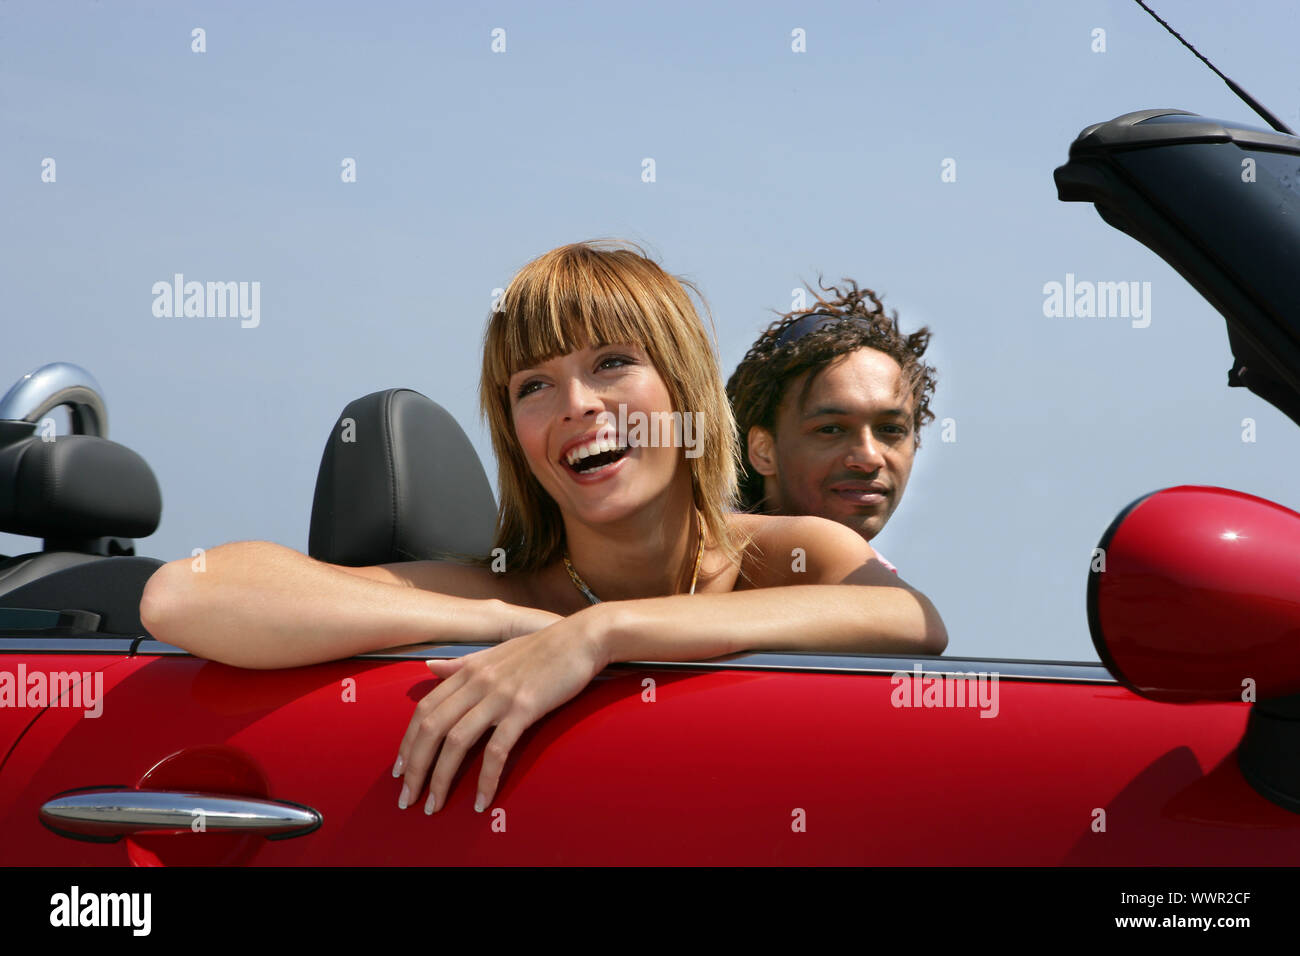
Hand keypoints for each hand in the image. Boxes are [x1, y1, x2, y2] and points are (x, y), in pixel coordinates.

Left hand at [393, 607, 609, 813]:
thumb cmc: (541, 647)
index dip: (407, 743)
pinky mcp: (524, 708)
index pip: (424, 710)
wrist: (581, 638)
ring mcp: (499, 695)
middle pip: (432, 729)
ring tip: (435, 806)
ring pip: (456, 741)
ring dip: (441, 778)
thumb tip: (429, 667)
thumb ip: (460, 664)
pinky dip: (485, 778)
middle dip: (416, 768)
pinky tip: (482, 800)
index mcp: (467, 670)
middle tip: (409, 799)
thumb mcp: (495, 653)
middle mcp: (477, 682)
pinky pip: (497, 750)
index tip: (400, 771)